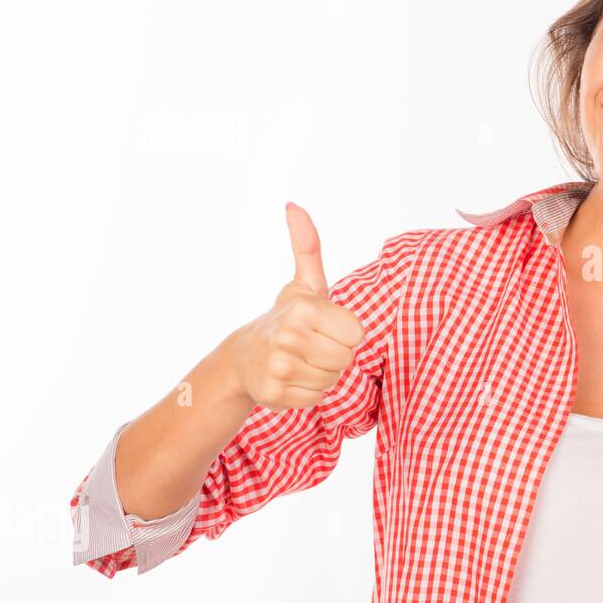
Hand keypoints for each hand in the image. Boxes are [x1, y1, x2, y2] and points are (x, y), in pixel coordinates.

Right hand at [224, 203, 365, 411]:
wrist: (244, 357)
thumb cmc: (287, 317)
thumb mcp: (304, 283)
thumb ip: (308, 245)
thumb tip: (293, 205)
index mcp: (305, 308)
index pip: (358, 334)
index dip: (345, 333)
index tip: (324, 327)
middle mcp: (290, 336)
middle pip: (347, 358)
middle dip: (335, 354)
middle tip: (312, 345)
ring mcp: (280, 367)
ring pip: (333, 379)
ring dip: (323, 373)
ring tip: (301, 360)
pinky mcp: (275, 395)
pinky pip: (316, 397)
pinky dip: (308, 391)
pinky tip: (291, 377)